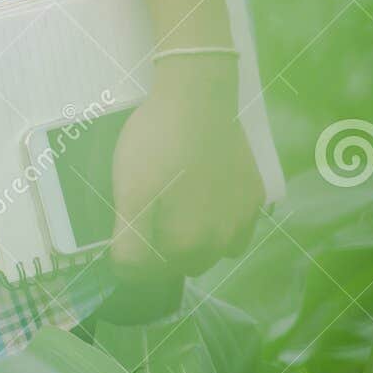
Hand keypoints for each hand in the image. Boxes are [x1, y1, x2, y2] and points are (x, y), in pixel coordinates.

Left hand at [110, 60, 264, 281]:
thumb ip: (130, 240)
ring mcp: (242, 221)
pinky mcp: (255, 198)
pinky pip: (236, 230)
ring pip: (211, 253)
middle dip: (158, 255)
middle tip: (144, 225)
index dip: (123, 259)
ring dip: (192, 245)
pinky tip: (205, 205)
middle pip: (178, 267)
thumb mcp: (129, 193)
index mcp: (185, 244)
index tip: (117, 238)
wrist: (198, 99)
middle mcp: (220, 242)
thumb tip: (127, 270)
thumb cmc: (156, 146)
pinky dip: (220, 228)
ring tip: (175, 216)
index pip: (142, 272)